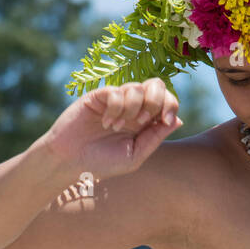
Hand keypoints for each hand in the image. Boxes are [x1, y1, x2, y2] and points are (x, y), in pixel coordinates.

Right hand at [42, 77, 183, 179]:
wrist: (70, 162)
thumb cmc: (101, 163)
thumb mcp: (134, 155)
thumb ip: (155, 137)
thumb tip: (178, 120)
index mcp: (144, 121)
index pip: (167, 100)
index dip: (171, 105)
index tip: (166, 120)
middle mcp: (132, 107)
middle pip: (156, 85)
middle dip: (155, 101)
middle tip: (141, 122)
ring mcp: (115, 100)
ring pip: (137, 87)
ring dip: (132, 109)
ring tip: (117, 128)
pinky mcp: (98, 96)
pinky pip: (116, 91)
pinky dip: (115, 109)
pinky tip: (106, 123)